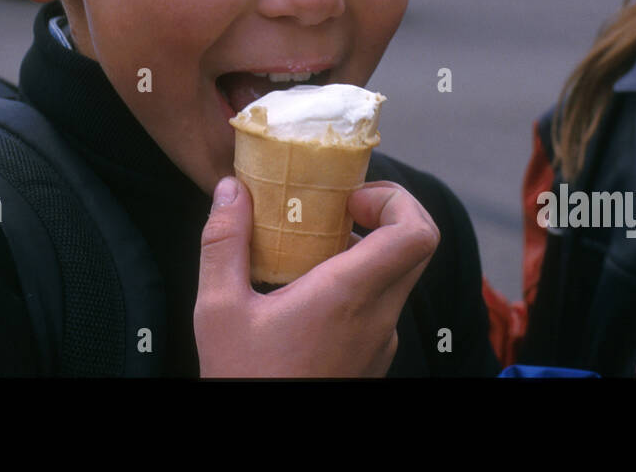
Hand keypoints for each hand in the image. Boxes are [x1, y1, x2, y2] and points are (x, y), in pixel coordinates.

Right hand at [195, 176, 439, 376]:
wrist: (262, 451)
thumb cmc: (245, 381)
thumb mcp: (218, 310)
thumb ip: (224, 242)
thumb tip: (230, 189)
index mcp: (348, 296)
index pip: (417, 234)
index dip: (396, 200)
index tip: (351, 199)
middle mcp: (378, 318)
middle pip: (416, 248)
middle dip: (386, 215)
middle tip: (340, 209)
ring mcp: (381, 342)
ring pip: (398, 277)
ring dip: (368, 250)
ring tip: (312, 248)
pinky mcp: (373, 359)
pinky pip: (382, 306)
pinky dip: (359, 283)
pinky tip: (309, 289)